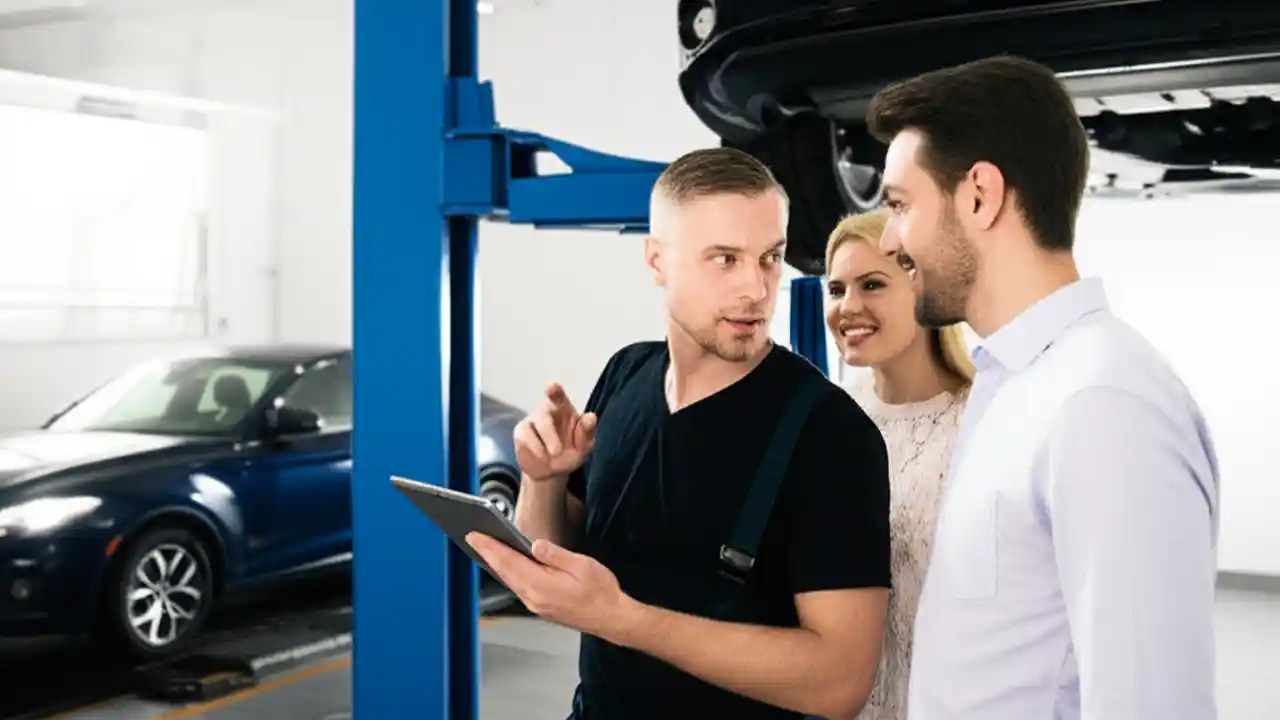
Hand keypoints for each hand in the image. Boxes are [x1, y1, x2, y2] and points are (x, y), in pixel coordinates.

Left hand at [466, 532, 634, 642]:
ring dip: (496, 563)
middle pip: (504, 572)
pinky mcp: (541, 607)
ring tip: (486, 548)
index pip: (509, 561)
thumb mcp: (582, 566)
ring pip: (510, 580)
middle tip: (473, 537)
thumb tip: (535, 544)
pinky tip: (508, 565)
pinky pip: (518, 587)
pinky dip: (509, 573)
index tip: (475, 535)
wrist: (612, 618)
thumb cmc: (601, 592)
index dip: (490, 546)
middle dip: (487, 553)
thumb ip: (555, 554)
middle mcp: (533, 598)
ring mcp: (536, 605)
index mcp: (541, 585)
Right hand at [514, 382, 596, 480]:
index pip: (558, 396)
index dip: (555, 391)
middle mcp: (546, 411)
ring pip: (535, 428)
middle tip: (558, 451)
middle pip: (543, 414)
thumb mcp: (584, 445)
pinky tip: (543, 457)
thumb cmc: (570, 452)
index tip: (552, 387)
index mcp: (563, 408)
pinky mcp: (521, 433)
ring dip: (546, 444)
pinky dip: (536, 450)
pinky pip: (525, 439)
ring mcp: (531, 421)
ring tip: (556, 455)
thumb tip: (590, 417)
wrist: (552, 472)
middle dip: (548, 432)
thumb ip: (586, 432)